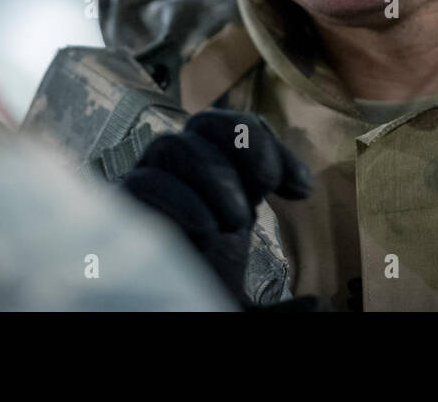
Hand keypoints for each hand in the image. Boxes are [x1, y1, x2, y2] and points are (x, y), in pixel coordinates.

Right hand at [120, 109, 310, 305]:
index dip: (272, 147)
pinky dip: (176, 197)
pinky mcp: (119, 213)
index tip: (303, 190)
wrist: (152, 315)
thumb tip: (318, 306)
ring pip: (173, 143)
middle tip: (269, 182)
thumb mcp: (243, 306)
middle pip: (206, 122)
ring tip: (237, 221)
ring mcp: (148, 190)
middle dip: (244, 141)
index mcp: (216, 187)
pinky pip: (141, 183)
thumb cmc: (195, 301)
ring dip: (212, 173)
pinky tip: (206, 229)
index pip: (241, 134)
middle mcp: (180, 179)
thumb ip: (280, 309)